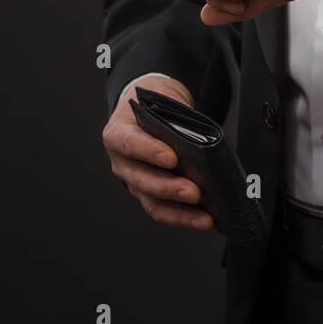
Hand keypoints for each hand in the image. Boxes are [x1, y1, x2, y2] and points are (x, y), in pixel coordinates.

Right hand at [102, 75, 212, 229]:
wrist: (148, 110)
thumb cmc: (154, 107)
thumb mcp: (160, 104)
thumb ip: (173, 123)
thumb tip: (200, 146)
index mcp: (118, 134)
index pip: (131, 144)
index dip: (150, 152)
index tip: (172, 158)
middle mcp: (122, 162)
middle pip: (142, 180)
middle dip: (170, 188)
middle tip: (194, 191)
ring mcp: (134, 181)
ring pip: (153, 202)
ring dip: (180, 212)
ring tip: (204, 216)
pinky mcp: (148, 195)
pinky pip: (163, 210)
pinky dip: (183, 217)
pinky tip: (203, 219)